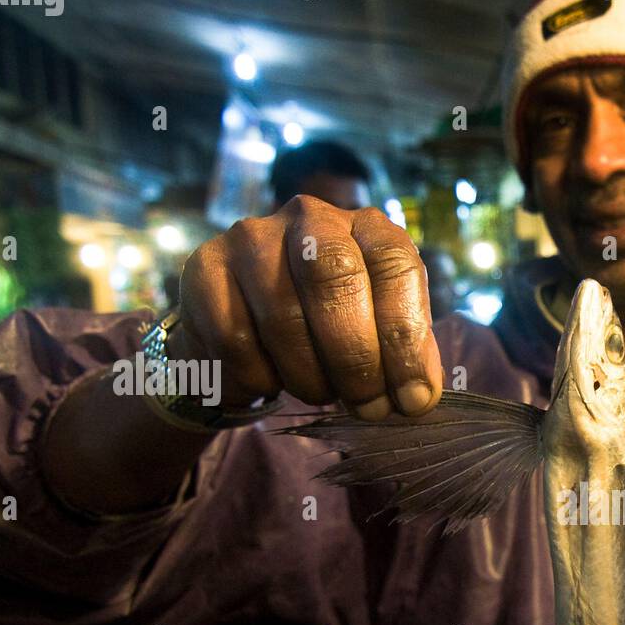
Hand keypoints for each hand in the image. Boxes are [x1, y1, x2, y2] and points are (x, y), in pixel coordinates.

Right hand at [176, 195, 442, 419]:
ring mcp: (251, 238)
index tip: (412, 399)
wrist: (247, 335)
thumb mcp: (379, 338)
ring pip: (283, 316)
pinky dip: (261, 378)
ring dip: (310, 376)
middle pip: (336, 278)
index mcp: (367, 228)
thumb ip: (406, 359)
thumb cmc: (328, 334)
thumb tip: (419, 397)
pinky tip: (270, 380)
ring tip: (320, 392)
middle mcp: (310, 218)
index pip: (396, 264)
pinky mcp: (204, 269)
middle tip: (367, 406)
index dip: (406, 339)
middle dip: (357, 357)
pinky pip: (235, 339)